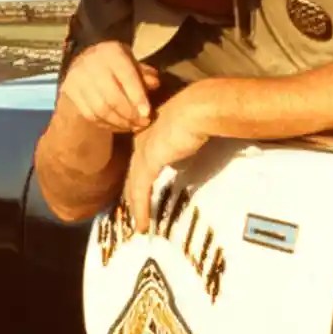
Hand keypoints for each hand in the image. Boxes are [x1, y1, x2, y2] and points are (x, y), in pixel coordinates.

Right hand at [59, 41, 159, 132]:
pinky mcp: (69, 92)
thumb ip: (144, 74)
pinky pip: (90, 115)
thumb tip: (155, 84)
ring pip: (100, 109)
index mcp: (111, 52)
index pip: (126, 76)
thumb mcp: (133, 62)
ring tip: (133, 126)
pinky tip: (119, 126)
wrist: (87, 58)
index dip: (137, 97)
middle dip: (130, 114)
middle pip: (112, 97)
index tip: (147, 113)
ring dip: (119, 123)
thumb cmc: (116, 64)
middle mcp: (91, 64)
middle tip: (143, 123)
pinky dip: (107, 124)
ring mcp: (77, 79)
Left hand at [123, 94, 209, 233]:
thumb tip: (185, 151)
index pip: (138, 160)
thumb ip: (180, 141)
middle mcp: (140, 141)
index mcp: (148, 131)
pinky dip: (140, 209)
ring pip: (133, 185)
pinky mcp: (148, 163)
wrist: (199, 108)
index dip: (137, 178)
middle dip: (132, 195)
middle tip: (135, 214)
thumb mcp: (186, 130)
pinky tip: (142, 224)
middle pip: (132, 174)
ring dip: (135, 207)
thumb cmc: (200, 113)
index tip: (139, 194)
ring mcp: (142, 151)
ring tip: (139, 225)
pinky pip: (140, 191)